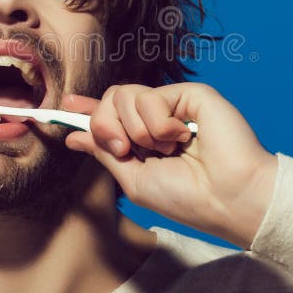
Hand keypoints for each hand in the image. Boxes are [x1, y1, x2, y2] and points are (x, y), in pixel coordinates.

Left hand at [63, 83, 277, 248]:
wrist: (226, 198)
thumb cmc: (188, 197)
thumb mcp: (134, 179)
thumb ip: (104, 152)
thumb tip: (73, 137)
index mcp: (144, 139)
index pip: (111, 115)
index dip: (88, 109)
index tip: (65, 105)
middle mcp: (157, 118)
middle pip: (111, 100)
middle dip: (106, 125)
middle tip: (126, 149)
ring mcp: (173, 104)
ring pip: (124, 95)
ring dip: (138, 131)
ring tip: (166, 149)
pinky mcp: (189, 94)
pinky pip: (149, 97)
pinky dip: (159, 125)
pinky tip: (182, 138)